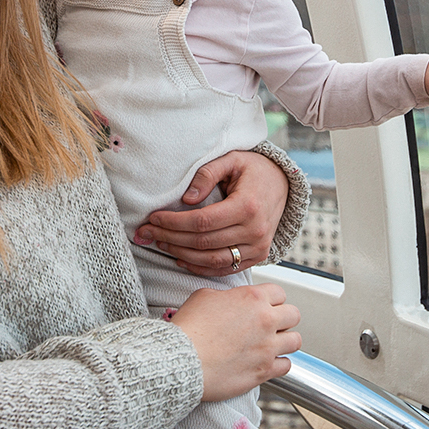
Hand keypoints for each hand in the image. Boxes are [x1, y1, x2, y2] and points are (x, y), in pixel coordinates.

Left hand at [136, 149, 287, 276]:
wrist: (282, 185)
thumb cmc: (253, 170)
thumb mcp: (231, 160)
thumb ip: (207, 174)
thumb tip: (186, 199)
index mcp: (248, 206)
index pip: (201, 222)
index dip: (174, 223)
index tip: (153, 219)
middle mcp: (255, 231)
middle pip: (203, 243)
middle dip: (170, 239)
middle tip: (146, 233)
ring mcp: (258, 247)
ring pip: (212, 260)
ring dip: (181, 255)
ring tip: (160, 244)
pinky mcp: (258, 256)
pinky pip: (225, 269)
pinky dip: (200, 268)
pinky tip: (181, 259)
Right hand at [169, 284, 301, 401]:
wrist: (182, 360)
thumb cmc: (189, 328)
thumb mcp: (204, 296)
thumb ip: (227, 296)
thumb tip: (231, 301)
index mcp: (253, 298)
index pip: (279, 292)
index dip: (271, 300)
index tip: (265, 306)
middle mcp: (265, 320)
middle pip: (293, 315)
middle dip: (283, 319)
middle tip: (270, 325)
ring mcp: (268, 347)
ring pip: (295, 340)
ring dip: (285, 341)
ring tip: (272, 344)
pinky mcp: (265, 370)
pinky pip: (287, 365)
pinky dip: (279, 364)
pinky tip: (267, 362)